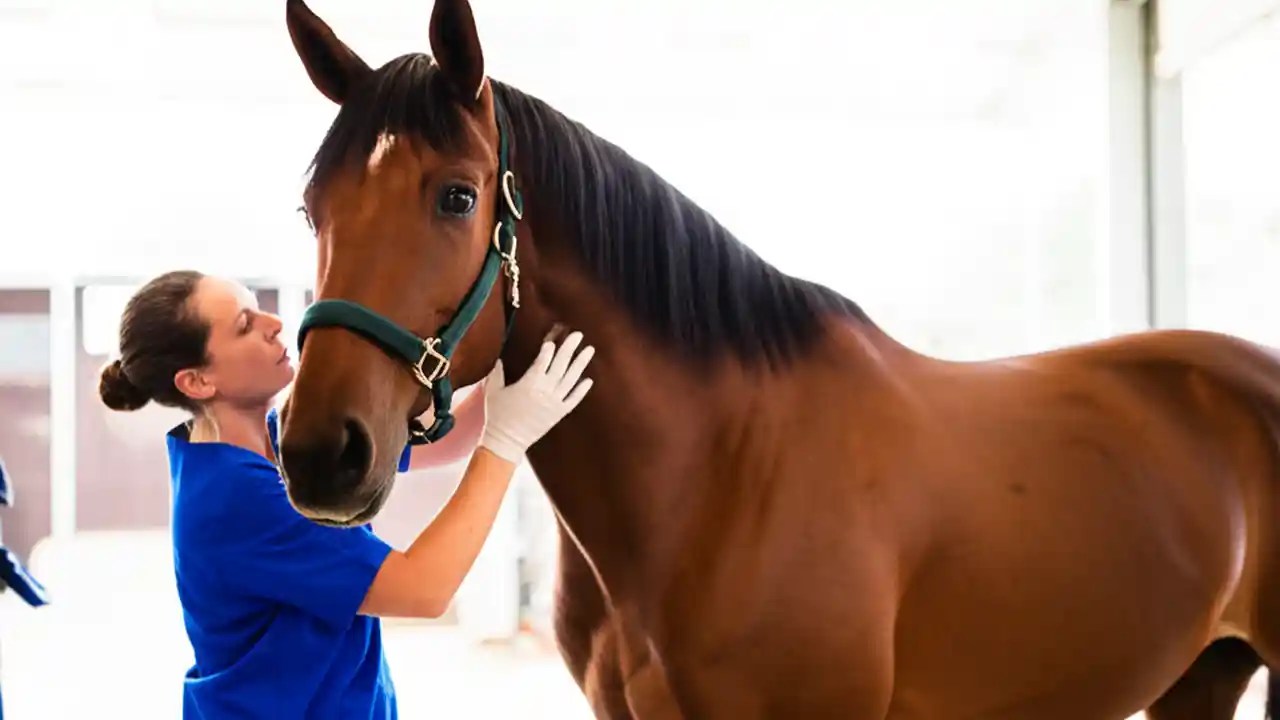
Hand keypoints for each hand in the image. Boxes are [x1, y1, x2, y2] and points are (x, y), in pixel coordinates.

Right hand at [479, 330, 595, 462]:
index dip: (549, 350)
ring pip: (571, 379)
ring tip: (589, 350)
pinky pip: (573, 400)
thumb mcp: (493, 390)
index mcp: (528, 383)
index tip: (554, 339)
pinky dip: (582, 390)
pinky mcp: (559, 414)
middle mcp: (545, 391)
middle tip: (578, 335)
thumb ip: (497, 372)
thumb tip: (499, 357)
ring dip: (580, 364)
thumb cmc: (497, 415)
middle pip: (560, 365)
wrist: (506, 441)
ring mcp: (554, 403)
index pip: (542, 361)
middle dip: (569, 348)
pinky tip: (589, 380)